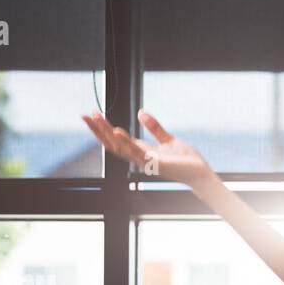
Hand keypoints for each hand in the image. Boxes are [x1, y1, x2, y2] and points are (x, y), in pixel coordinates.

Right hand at [81, 109, 215, 191]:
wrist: (199, 172)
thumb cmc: (184, 159)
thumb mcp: (167, 139)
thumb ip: (154, 126)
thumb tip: (140, 112)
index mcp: (140, 151)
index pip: (116, 139)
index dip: (103, 128)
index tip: (93, 114)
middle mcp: (138, 157)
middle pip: (111, 143)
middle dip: (97, 129)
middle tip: (84, 115)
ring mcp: (145, 161)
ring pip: (120, 147)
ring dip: (106, 133)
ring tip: (96, 118)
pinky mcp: (155, 163)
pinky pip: (137, 152)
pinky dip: (126, 142)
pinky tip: (117, 131)